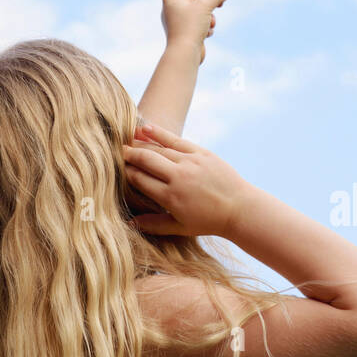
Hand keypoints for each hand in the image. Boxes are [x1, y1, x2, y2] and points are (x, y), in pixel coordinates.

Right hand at [124, 121, 245, 237]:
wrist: (240, 208)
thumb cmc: (208, 221)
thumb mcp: (180, 228)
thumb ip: (154, 224)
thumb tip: (130, 222)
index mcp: (170, 198)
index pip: (139, 179)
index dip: (125, 172)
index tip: (116, 169)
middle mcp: (178, 178)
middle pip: (145, 159)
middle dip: (129, 155)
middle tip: (117, 152)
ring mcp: (190, 163)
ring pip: (159, 148)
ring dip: (140, 143)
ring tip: (127, 141)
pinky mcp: (201, 153)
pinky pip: (175, 140)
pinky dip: (158, 133)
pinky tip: (144, 128)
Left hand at [154, 0, 229, 64]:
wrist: (185, 55)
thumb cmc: (189, 28)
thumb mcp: (206, 6)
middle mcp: (171, 9)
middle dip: (208, 3)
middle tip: (218, 6)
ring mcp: (178, 21)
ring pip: (201, 12)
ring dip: (209, 18)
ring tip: (205, 26)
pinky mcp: (186, 32)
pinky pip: (202, 23)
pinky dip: (207, 27)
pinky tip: (204, 35)